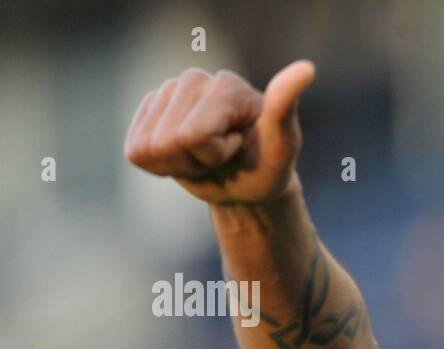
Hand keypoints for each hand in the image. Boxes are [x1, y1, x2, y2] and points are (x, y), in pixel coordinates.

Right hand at [124, 60, 314, 204]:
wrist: (248, 183)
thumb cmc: (268, 165)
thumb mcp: (282, 146)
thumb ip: (284, 108)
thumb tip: (306, 69)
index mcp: (226, 85)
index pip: (192, 135)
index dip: (214, 154)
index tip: (238, 147)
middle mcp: (194, 80)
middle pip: (168, 142)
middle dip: (196, 161)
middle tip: (222, 158)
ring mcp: (167, 93)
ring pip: (148, 148)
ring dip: (179, 164)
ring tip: (206, 157)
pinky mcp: (148, 113)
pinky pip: (135, 151)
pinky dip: (160, 166)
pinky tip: (185, 156)